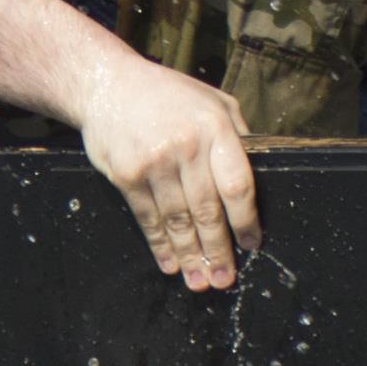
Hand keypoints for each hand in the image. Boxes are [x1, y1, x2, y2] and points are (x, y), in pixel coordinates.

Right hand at [79, 60, 257, 288]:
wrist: (106, 84)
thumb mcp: (213, 101)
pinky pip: (149, 219)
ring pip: (178, 220)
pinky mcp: (127, 175)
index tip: (251, 245)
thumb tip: (259, 174)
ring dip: (191, 256)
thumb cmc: (168, 94)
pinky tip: (171, 263)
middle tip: (225, 279)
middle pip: (208, 210)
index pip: (237, 185)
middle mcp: (186, 146)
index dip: (246, 221)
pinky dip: (161, 245)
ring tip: (200, 282)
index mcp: (215, 127)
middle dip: (218, 250)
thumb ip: (237, 134)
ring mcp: (154, 162)